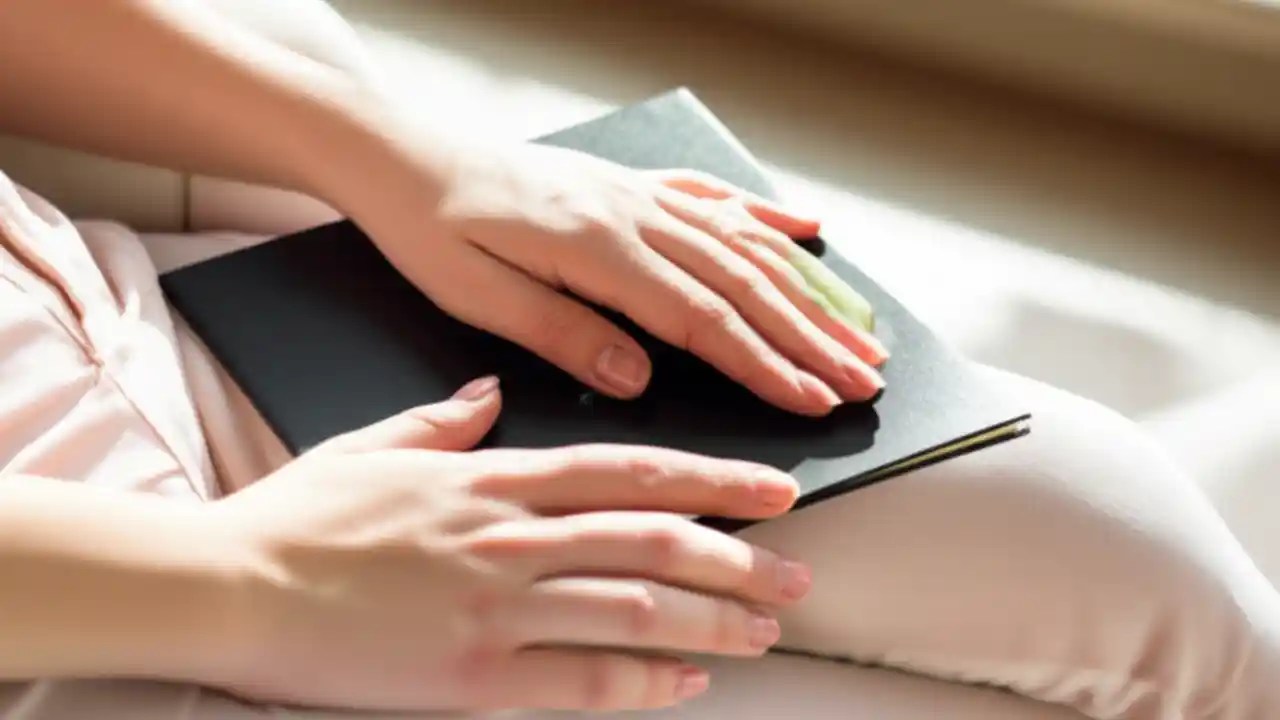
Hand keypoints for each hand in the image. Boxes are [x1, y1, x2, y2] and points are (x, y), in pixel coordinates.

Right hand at [201, 378, 810, 712]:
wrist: (231, 587)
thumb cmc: (300, 515)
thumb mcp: (378, 444)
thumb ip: (449, 418)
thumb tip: (494, 391)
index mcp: (496, 477)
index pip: (633, 469)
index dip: (715, 478)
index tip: (773, 487)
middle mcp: (513, 537)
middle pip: (657, 540)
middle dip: (740, 558)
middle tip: (796, 573)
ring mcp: (499, 606)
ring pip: (639, 608)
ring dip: (715, 620)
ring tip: (766, 629)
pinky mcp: (476, 675)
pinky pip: (586, 681)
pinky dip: (648, 683)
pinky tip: (689, 684)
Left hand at [353, 140, 886, 415]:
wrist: (404, 155)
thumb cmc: (430, 228)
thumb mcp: (476, 295)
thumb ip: (563, 333)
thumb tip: (638, 379)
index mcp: (596, 247)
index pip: (702, 318)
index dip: (765, 364)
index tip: (814, 400)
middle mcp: (632, 213)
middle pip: (743, 282)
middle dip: (810, 337)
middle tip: (863, 379)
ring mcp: (636, 192)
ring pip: (743, 243)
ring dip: (806, 289)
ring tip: (858, 329)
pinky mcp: (629, 184)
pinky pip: (713, 197)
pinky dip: (766, 215)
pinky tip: (807, 228)